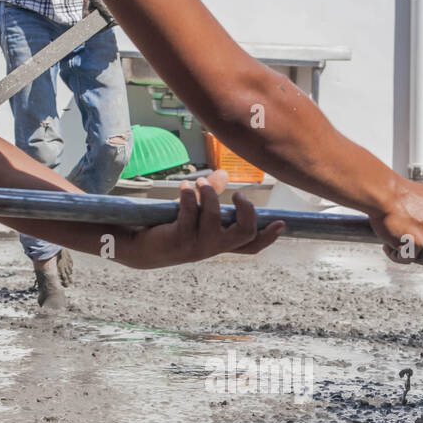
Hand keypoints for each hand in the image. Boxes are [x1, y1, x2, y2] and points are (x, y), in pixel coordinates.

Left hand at [121, 170, 284, 268]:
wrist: (140, 248)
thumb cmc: (172, 229)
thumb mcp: (196, 214)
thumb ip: (212, 197)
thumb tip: (223, 175)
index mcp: (221, 243)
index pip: (251, 245)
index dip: (268, 236)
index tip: (281, 223)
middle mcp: (213, 248)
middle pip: (244, 234)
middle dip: (245, 210)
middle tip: (237, 195)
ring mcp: (197, 247)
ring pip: (215, 218)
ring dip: (208, 194)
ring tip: (199, 181)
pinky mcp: (179, 240)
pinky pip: (190, 213)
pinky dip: (188, 196)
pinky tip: (184, 187)